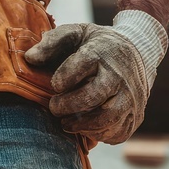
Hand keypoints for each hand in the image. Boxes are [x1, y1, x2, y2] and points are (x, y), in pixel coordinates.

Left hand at [24, 18, 161, 144]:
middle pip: (94, 95)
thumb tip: (30, 58)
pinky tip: (85, 128)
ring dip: (83, 126)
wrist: (139, 51)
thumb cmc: (98, 44)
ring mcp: (131, 96)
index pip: (84, 62)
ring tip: (66, 123)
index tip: (54, 84)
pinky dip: (100, 135)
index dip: (64, 76)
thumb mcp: (76, 33)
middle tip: (54, 107)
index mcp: (102, 52)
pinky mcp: (137, 114)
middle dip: (68, 105)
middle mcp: (119, 75)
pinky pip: (119, 132)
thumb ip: (52, 42)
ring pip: (108, 118)